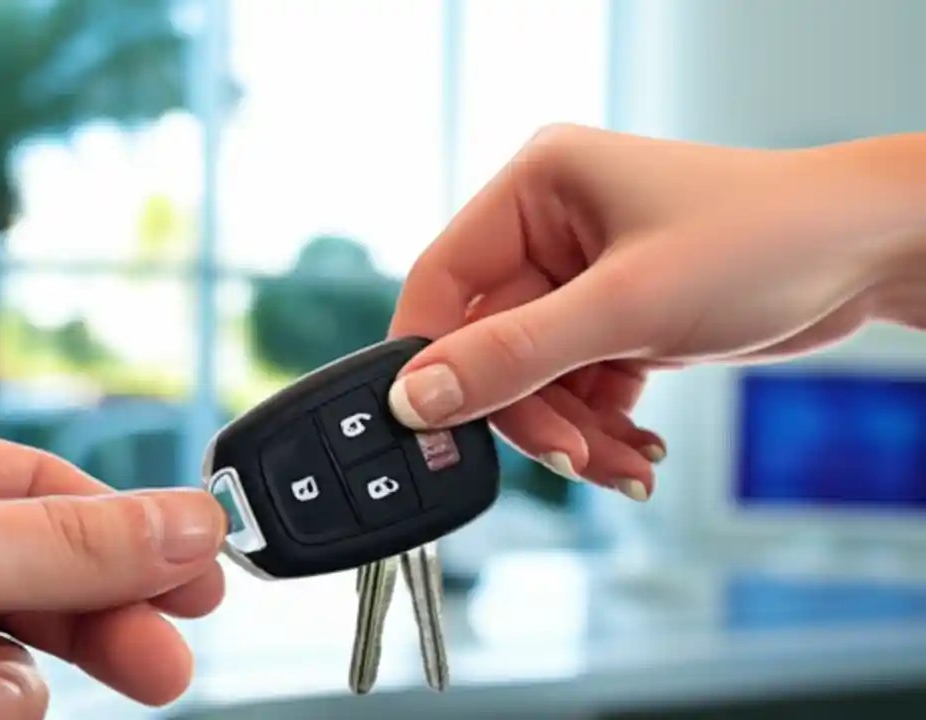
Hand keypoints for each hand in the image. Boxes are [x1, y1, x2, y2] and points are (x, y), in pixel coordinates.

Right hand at [387, 124, 925, 500]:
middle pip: (492, 345)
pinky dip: (601, 426)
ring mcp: (585, 276)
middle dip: (532, 412)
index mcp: (535, 188)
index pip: (442, 282)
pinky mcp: (617, 316)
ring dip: (572, 431)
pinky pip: (577, 385)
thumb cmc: (769, 239)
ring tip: (621, 465)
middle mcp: (551, 227)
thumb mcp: (626, 306)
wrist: (874, 254)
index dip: (432, 360)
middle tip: (570, 456)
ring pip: (535, 378)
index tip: (433, 425)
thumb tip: (418, 396)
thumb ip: (511, 356)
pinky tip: (636, 449)